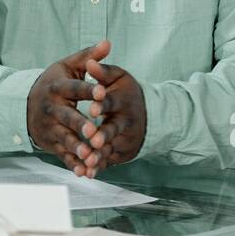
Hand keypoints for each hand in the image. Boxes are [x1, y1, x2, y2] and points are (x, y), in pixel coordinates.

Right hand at [28, 40, 111, 177]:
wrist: (25, 104)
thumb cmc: (54, 83)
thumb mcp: (68, 66)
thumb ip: (89, 57)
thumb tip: (108, 42)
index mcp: (58, 87)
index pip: (75, 88)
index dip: (88, 90)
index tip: (103, 91)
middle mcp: (52, 109)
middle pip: (67, 117)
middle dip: (80, 124)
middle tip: (93, 130)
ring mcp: (50, 128)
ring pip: (65, 139)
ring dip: (77, 148)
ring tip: (90, 155)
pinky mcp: (51, 143)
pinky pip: (63, 155)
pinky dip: (73, 164)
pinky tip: (84, 172)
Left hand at [83, 58, 147, 172]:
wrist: (147, 114)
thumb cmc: (125, 92)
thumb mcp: (117, 77)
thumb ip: (102, 72)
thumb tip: (89, 62)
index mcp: (123, 99)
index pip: (111, 102)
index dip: (101, 105)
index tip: (91, 108)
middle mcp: (126, 120)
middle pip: (113, 129)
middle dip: (103, 135)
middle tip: (94, 141)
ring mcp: (124, 138)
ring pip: (110, 148)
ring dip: (99, 156)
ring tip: (88, 163)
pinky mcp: (121, 152)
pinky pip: (108, 161)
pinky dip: (99, 167)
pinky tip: (87, 173)